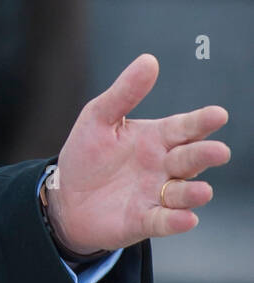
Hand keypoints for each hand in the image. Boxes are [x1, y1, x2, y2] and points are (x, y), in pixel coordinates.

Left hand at [46, 54, 229, 255]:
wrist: (64, 196)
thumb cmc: (87, 154)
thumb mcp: (99, 118)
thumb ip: (125, 92)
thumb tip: (149, 60)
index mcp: (157, 138)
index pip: (185, 127)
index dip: (201, 122)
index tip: (218, 114)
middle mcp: (164, 166)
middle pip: (190, 159)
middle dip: (204, 155)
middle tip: (218, 151)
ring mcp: (156, 194)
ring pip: (182, 193)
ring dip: (193, 192)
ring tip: (201, 190)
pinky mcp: (144, 221)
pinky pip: (163, 222)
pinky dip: (175, 221)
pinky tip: (185, 218)